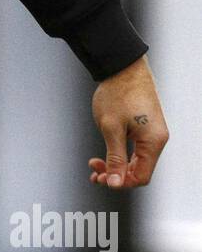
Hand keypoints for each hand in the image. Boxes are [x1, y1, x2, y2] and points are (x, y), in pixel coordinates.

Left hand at [88, 55, 168, 188]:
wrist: (122, 67)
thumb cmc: (117, 94)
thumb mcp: (111, 129)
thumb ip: (115, 158)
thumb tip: (116, 184)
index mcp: (153, 141)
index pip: (141, 176)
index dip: (121, 182)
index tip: (101, 178)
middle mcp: (157, 139)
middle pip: (138, 170)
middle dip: (116, 175)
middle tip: (94, 173)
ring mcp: (152, 132)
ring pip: (135, 160)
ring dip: (116, 165)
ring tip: (95, 164)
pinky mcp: (145, 126)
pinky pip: (135, 148)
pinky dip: (120, 153)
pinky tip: (103, 154)